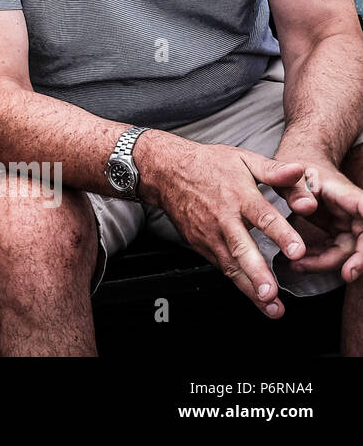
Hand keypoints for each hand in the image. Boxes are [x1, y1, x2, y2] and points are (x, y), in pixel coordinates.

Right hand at [142, 134, 307, 317]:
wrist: (167, 171)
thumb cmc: (208, 165)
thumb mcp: (242, 159)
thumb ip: (273, 169)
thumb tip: (299, 170)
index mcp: (239, 195)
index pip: (262, 216)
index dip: (280, 234)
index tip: (296, 250)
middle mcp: (224, 218)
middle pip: (241, 248)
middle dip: (256, 272)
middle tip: (270, 292)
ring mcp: (210, 234)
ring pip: (230, 265)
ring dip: (249, 288)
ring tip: (269, 306)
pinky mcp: (201, 245)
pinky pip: (222, 267)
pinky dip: (238, 284)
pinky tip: (255, 297)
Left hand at [280, 154, 362, 281]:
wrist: (294, 167)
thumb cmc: (297, 168)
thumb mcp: (292, 177)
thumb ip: (297, 191)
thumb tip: (306, 207)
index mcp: (350, 197)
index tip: (359, 261)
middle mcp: (355, 212)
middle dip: (357, 261)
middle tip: (346, 275)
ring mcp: (348, 223)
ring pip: (348, 251)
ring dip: (326, 262)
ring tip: (298, 265)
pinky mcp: (338, 231)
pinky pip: (335, 251)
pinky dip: (318, 259)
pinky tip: (300, 261)